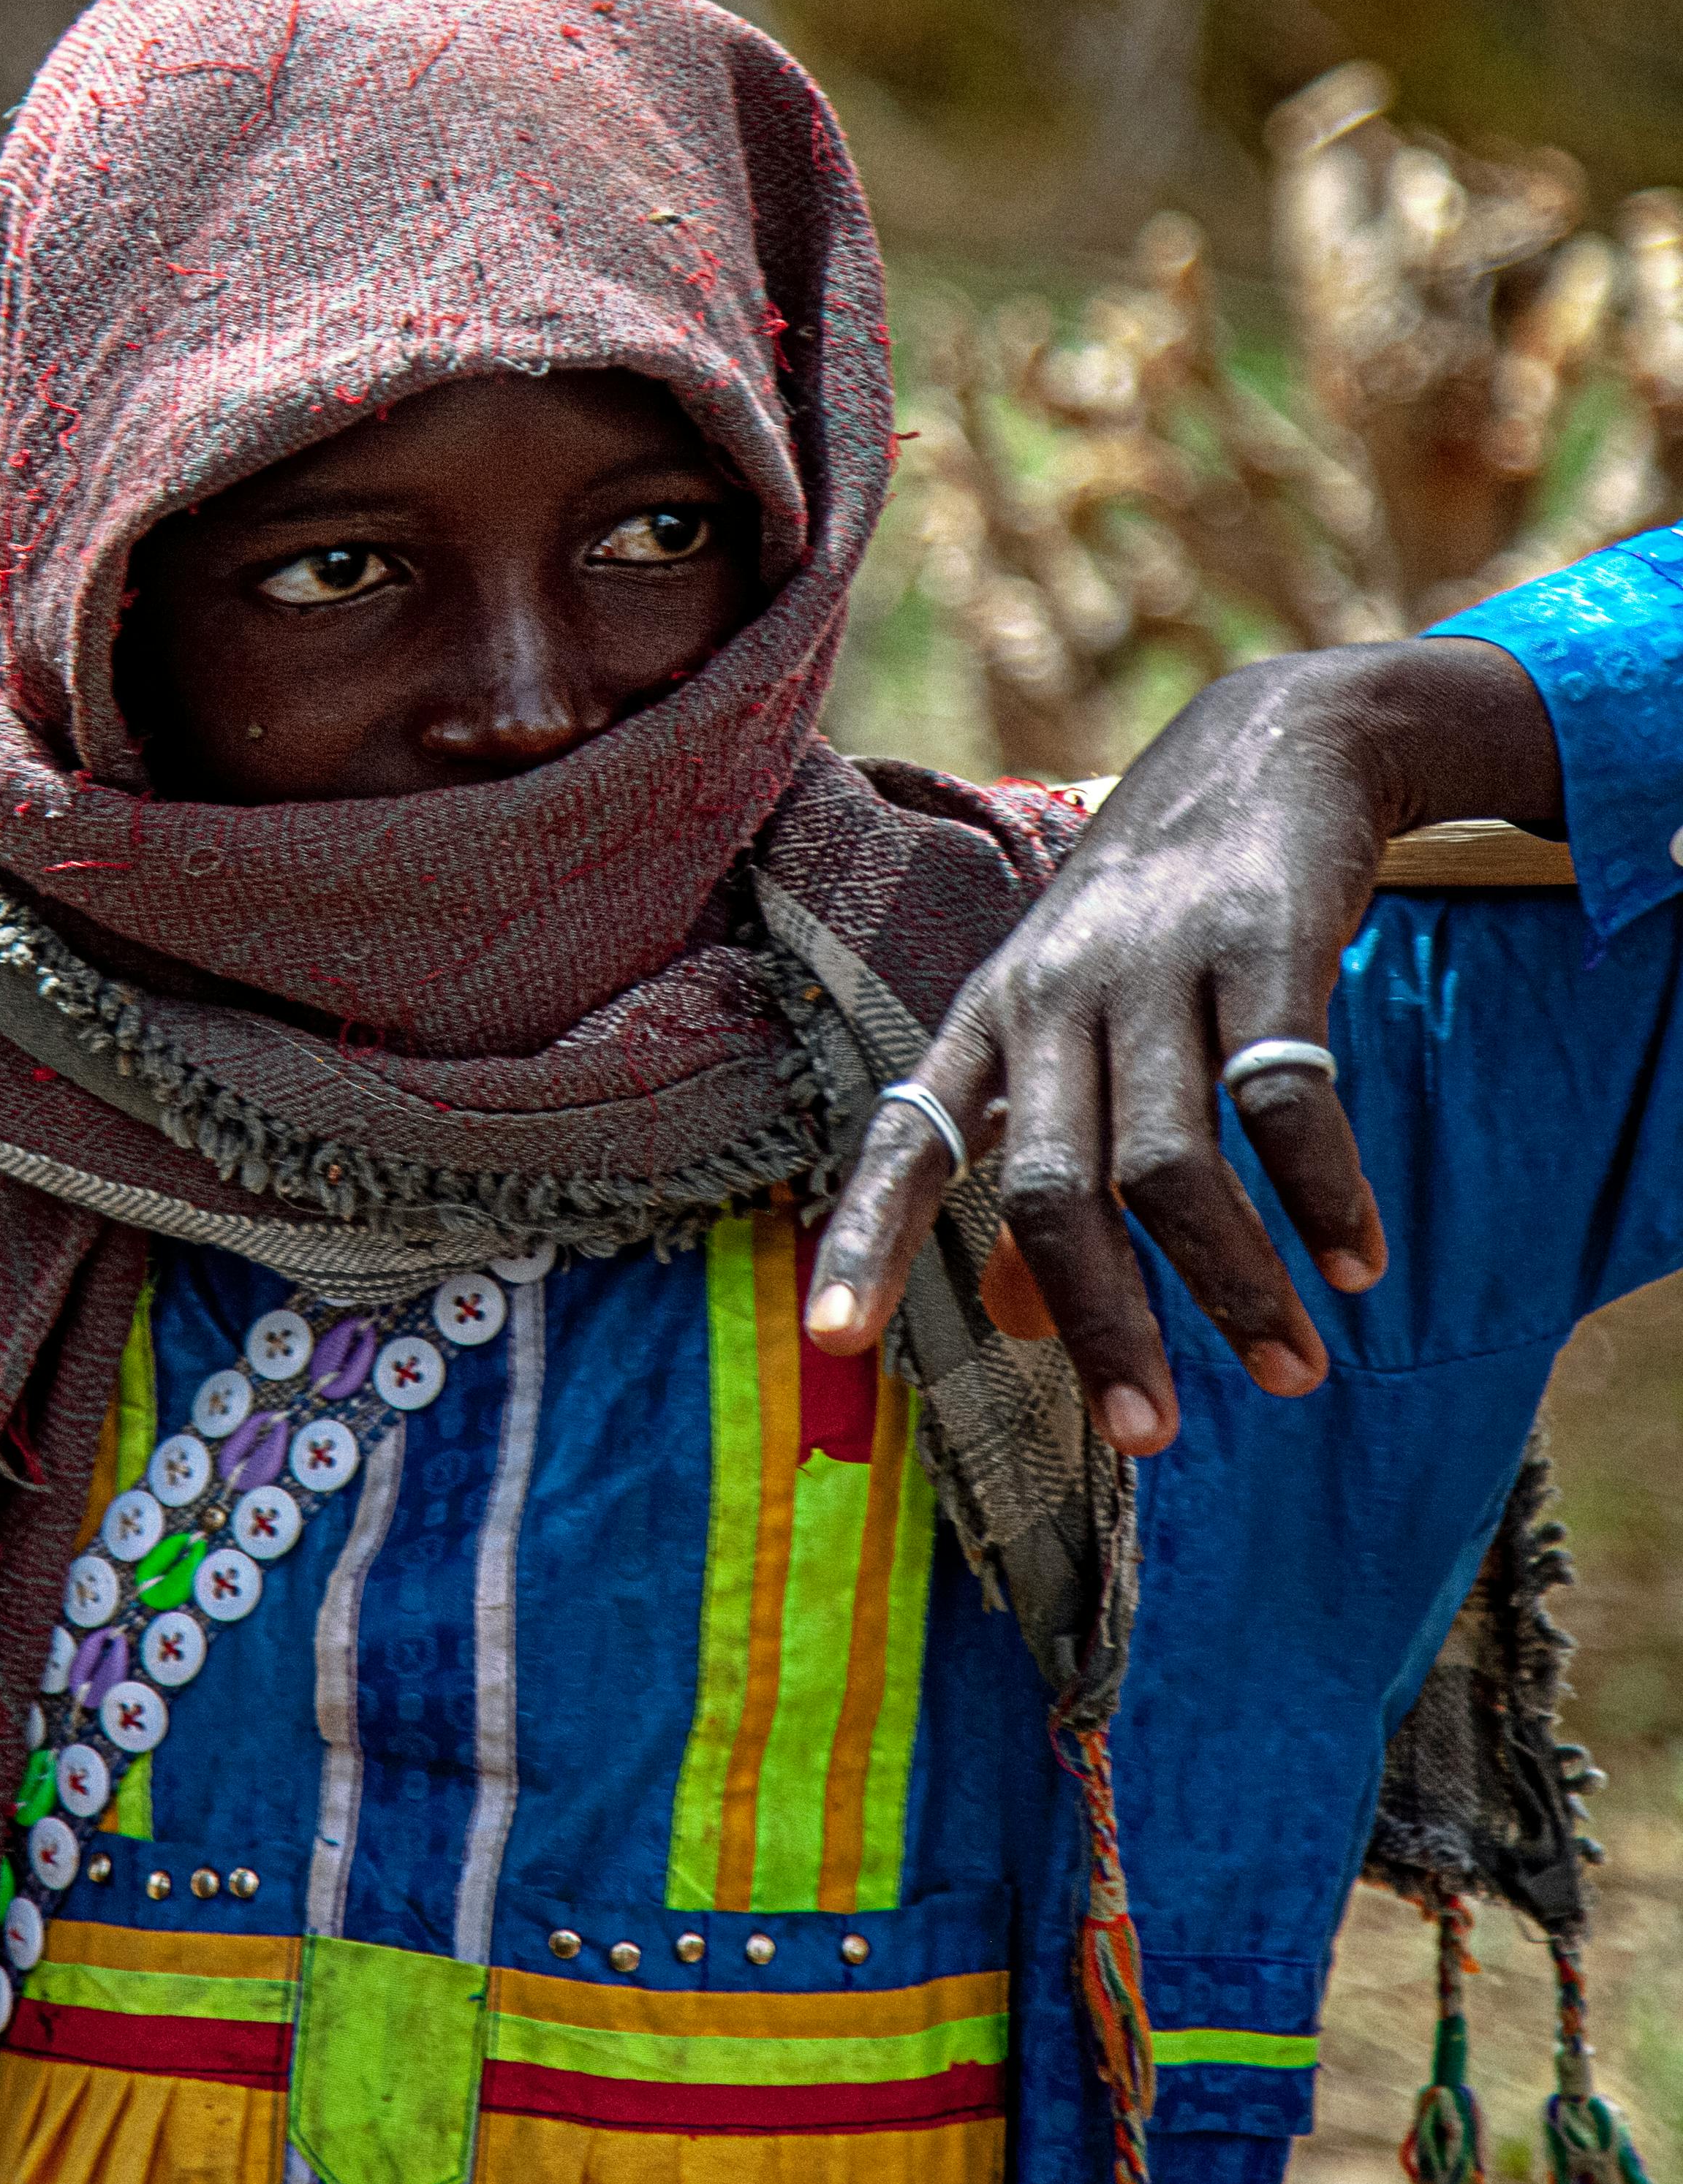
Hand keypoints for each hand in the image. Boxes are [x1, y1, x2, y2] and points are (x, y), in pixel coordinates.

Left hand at [809, 637, 1564, 1451]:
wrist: (1266, 748)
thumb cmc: (1148, 924)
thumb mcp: (1063, 1024)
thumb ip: (1030, 1161)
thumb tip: (1001, 1318)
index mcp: (988, 1019)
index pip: (907, 1136)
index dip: (863, 1238)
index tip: (831, 1342)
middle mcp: (1055, 992)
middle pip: (1061, 1187)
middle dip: (1106, 1324)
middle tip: (1149, 1435)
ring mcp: (1158, 963)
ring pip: (1177, 1162)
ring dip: (1238, 1286)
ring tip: (1291, 1372)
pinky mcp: (1265, 941)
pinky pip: (1287, 1098)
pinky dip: (1324, 1197)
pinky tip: (1354, 1264)